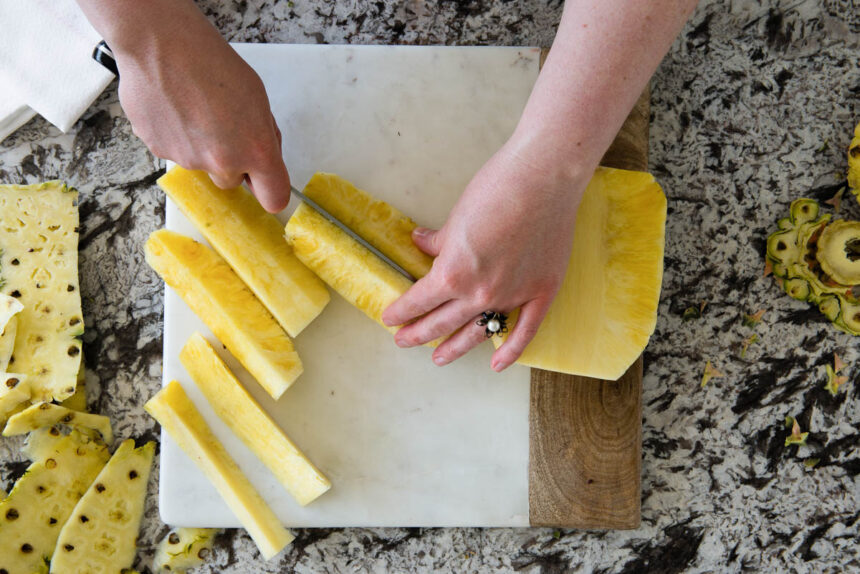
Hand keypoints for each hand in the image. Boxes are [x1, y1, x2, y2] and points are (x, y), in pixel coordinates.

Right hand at [110, 8, 288, 211]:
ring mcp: (189, 160)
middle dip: (231, 161)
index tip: (267, 184)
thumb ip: (263, 135)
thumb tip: (265, 156)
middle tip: (224, 126)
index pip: (274, 198)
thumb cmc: (212, 63)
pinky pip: (175, 152)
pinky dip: (176, 136)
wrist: (161, 45)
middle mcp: (222, 163)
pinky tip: (175, 108)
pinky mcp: (160, 152)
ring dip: (202, 146)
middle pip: (232, 181)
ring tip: (195, 108)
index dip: (271, 191)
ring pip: (202, 165)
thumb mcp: (258, 98)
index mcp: (255, 150)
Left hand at [381, 140, 587, 370]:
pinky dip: (510, 351)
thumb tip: (421, 244)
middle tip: (403, 340)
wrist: (543, 178)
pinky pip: (524, 331)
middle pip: (442, 322)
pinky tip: (496, 365)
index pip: (419, 301)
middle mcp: (479, 293)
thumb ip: (438, 241)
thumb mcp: (456, 216)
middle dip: (418, 333)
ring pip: (478, 332)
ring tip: (438, 358)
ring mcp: (513, 296)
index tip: (391, 318)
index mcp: (452, 273)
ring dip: (455, 348)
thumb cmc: (496, 189)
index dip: (401, 311)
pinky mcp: (541, 293)